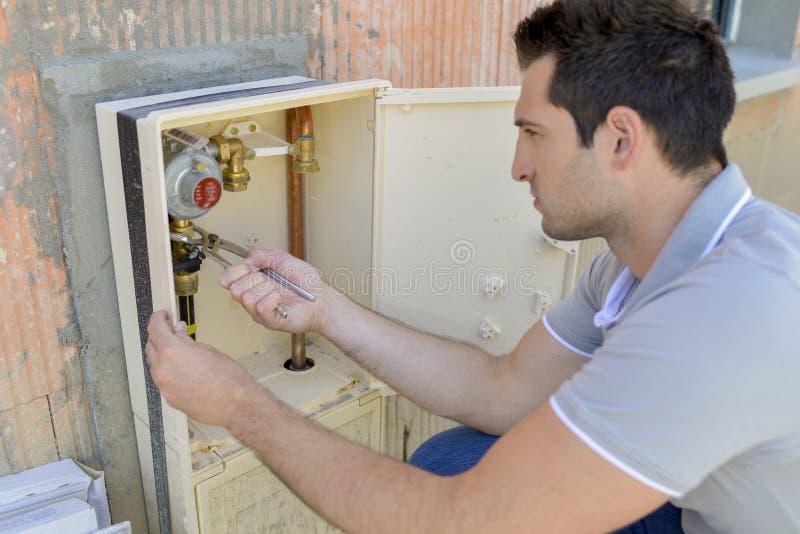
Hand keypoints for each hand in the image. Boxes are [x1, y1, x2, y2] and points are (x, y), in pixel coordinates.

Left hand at [145, 310, 260, 428]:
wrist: (236, 404)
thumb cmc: (228, 379)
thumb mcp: (208, 350)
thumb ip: (187, 341)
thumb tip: (179, 335)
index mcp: (172, 352)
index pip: (155, 329)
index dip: (157, 319)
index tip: (161, 316)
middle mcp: (163, 370)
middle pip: (150, 347)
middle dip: (159, 336)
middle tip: (171, 331)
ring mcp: (164, 387)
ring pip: (155, 365)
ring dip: (163, 355)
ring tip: (180, 352)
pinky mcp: (169, 399)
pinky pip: (163, 380)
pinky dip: (169, 372)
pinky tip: (184, 370)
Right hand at [219, 249, 334, 334]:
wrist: (322, 297)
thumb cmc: (305, 282)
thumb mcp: (282, 259)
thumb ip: (262, 255)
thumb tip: (247, 258)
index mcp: (252, 284)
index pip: (226, 279)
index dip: (236, 271)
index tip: (251, 267)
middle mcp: (253, 299)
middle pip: (234, 289)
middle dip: (253, 279)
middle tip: (269, 280)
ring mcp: (260, 312)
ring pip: (246, 298)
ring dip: (264, 288)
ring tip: (277, 290)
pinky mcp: (271, 321)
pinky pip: (261, 308)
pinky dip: (272, 299)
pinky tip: (281, 299)